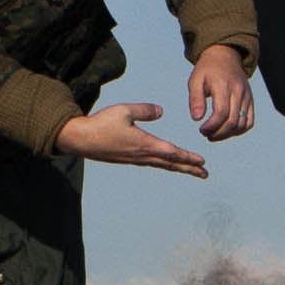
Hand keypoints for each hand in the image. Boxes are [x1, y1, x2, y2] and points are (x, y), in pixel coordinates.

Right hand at [57, 100, 209, 175]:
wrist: (80, 139)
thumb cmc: (101, 124)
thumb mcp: (124, 111)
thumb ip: (145, 110)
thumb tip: (161, 111)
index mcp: (145, 144)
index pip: (173, 153)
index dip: (188, 157)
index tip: (203, 162)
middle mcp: (142, 155)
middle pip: (171, 164)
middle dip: (189, 168)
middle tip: (204, 174)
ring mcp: (134, 159)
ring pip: (161, 165)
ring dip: (177, 168)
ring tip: (190, 171)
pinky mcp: (126, 159)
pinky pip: (151, 164)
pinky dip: (164, 165)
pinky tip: (164, 163)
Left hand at [187, 43, 257, 142]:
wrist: (225, 57)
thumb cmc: (207, 70)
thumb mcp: (195, 80)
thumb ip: (195, 99)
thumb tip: (196, 118)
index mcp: (223, 85)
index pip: (221, 112)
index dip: (211, 126)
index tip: (201, 129)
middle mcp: (238, 91)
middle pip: (233, 121)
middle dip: (218, 133)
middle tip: (206, 134)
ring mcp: (247, 96)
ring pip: (243, 124)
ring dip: (228, 134)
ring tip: (214, 134)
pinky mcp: (251, 100)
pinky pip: (250, 121)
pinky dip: (239, 130)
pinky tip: (226, 131)